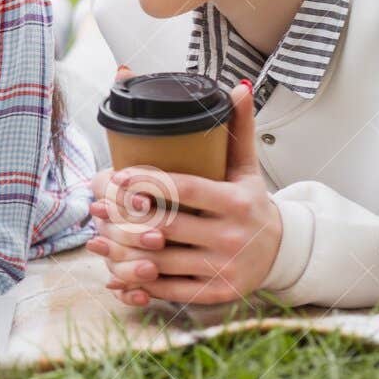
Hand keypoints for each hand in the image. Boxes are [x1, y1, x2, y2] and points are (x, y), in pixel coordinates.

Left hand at [88, 81, 282, 305]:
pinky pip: (171, 290)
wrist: (281, 253)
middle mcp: (232, 236)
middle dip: (127, 219)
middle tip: (96, 209)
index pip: (185, 190)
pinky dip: (141, 284)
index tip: (117, 177)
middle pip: (167, 227)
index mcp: (235, 202)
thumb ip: (239, 130)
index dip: (148, 183)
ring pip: (163, 261)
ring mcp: (224, 267)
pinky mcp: (216, 293)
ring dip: (125, 253)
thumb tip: (239, 86)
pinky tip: (116, 275)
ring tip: (97, 239)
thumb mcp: (248, 169)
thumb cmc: (252, 204)